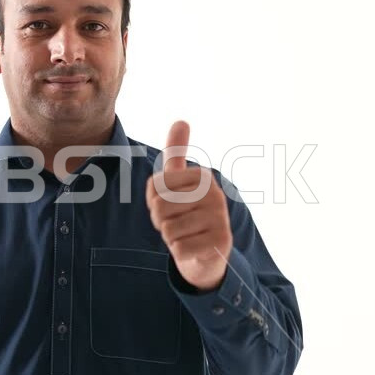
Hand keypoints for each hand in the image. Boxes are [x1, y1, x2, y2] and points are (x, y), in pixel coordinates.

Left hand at [145, 120, 232, 291]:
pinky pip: (179, 247)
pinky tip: (193, 249)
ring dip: (171, 238)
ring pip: (168, 229)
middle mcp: (215, 194)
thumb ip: (176, 154)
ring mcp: (220, 218)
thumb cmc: (188, 214)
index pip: (155, 186)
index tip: (171, 207)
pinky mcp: (221, 242)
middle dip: (161, 221)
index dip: (154, 202)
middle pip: (159, 207)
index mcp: (203, 177)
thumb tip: (181, 120)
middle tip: (177, 224)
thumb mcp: (179, 183)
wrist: (208, 254)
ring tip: (186, 235)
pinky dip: (180, 252)